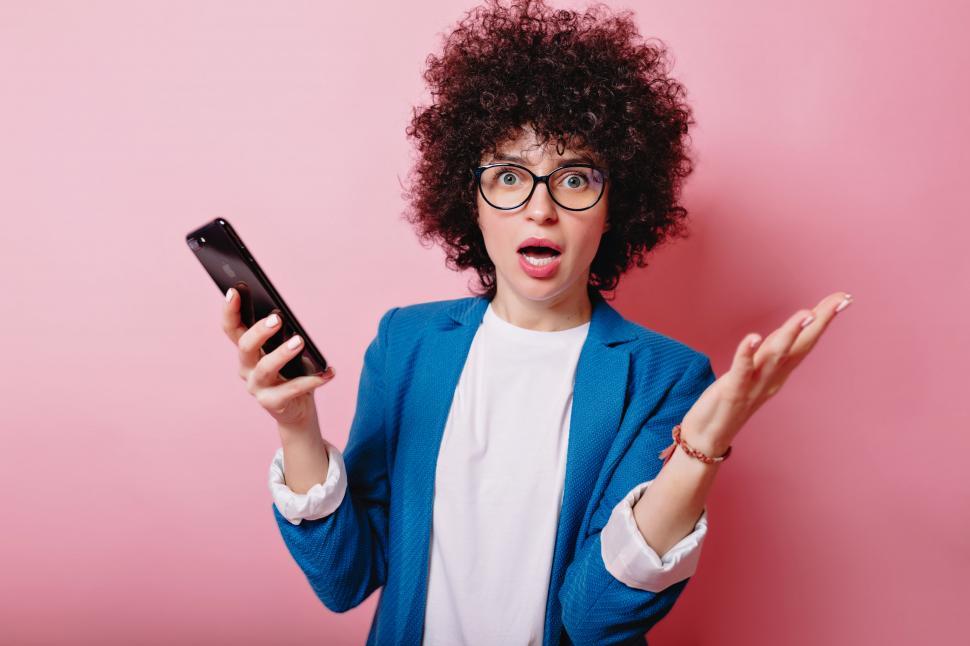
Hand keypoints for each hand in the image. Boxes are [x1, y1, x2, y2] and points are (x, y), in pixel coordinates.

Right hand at [221, 287, 335, 427]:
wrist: (297, 409)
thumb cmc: (292, 372)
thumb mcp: (286, 350)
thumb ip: (282, 334)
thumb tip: (285, 316)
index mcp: (247, 351)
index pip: (232, 328)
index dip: (230, 310)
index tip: (234, 291)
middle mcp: (247, 368)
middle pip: (245, 347)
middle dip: (259, 331)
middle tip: (278, 318)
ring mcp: (257, 387)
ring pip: (265, 368)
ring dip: (282, 353)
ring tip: (300, 341)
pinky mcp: (272, 403)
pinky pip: (291, 390)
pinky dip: (311, 380)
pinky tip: (328, 372)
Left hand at [680, 291, 854, 455]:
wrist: (708, 437)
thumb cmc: (730, 401)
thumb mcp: (757, 372)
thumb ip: (772, 352)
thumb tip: (789, 330)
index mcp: (779, 373)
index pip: (805, 342)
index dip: (823, 320)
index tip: (843, 298)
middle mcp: (772, 378)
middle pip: (799, 346)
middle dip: (819, 322)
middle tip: (840, 300)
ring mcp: (754, 386)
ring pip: (776, 356)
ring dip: (790, 335)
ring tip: (806, 314)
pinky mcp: (732, 392)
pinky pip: (741, 370)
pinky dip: (746, 353)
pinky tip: (753, 337)